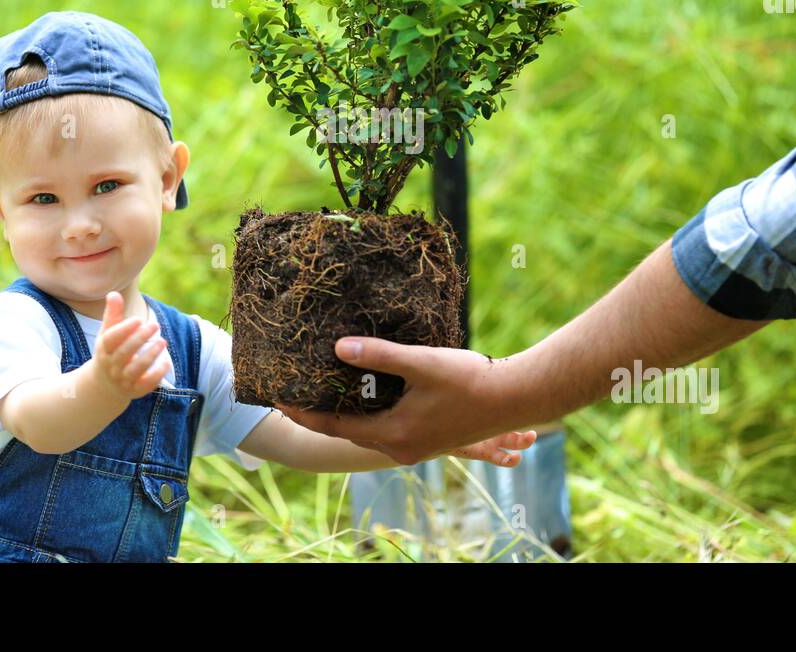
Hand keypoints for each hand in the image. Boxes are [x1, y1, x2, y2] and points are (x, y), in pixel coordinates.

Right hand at [91, 291, 168, 400]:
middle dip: (140, 339)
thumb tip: (114, 293)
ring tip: (163, 341)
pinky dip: (156, 374)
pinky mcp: (134, 390)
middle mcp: (111, 365)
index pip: (112, 339)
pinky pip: (145, 384)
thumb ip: (113, 314)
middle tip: (155, 325)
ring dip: (150, 355)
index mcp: (104, 349)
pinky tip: (166, 362)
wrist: (104, 385)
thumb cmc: (109, 352)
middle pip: (124, 353)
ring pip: (135, 369)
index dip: (124, 329)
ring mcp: (122, 379)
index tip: (139, 319)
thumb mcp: (108, 333)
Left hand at [275, 337, 523, 465]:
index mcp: (393, 434)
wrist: (515, 399)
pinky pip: (387, 428)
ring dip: (347, 412)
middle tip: (296, 389)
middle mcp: (400, 448)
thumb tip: (339, 348)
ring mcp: (416, 447)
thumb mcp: (421, 363)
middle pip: (348, 431)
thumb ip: (379, 355)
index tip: (279, 396)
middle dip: (321, 412)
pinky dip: (370, 413)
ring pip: (368, 430)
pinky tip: (367, 393)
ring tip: (325, 388)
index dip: (304, 411)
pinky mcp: (429, 440)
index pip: (335, 426)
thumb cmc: (470, 381)